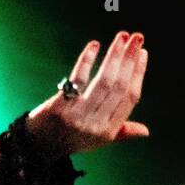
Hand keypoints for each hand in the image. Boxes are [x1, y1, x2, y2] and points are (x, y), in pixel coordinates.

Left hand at [24, 31, 148, 160]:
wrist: (38, 148)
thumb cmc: (70, 139)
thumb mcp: (97, 140)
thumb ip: (121, 132)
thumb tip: (146, 131)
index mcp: (108, 132)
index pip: (129, 98)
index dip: (138, 74)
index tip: (143, 53)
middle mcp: (95, 125)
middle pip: (118, 87)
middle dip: (130, 59)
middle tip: (137, 38)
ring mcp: (77, 116)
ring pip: (102, 81)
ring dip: (114, 56)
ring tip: (122, 36)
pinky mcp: (59, 107)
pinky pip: (77, 79)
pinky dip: (86, 60)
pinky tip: (94, 44)